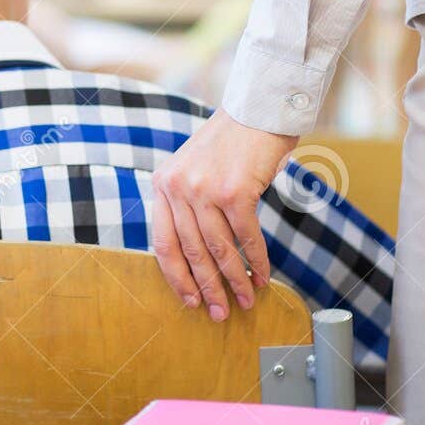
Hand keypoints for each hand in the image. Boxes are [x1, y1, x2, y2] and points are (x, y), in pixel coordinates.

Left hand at [149, 110, 297, 320]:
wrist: (257, 110)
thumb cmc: (230, 144)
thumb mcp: (193, 169)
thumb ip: (187, 203)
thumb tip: (198, 255)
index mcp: (162, 184)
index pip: (162, 242)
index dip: (176, 276)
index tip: (189, 300)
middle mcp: (177, 187)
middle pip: (190, 252)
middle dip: (206, 287)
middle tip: (218, 313)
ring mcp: (203, 189)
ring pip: (218, 249)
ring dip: (234, 280)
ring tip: (245, 300)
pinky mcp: (233, 191)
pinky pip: (245, 237)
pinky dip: (256, 261)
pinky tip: (263, 277)